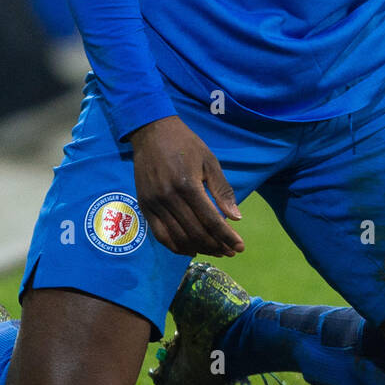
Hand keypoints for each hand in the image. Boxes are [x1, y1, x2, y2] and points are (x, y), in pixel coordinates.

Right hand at [130, 114, 244, 257]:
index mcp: (188, 185)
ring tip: (215, 251)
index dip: (227, 237)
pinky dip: (176, 247)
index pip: (211, 220)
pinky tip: (191, 250)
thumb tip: (236, 218)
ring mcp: (155, 204)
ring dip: (199, 249)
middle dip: (216, 246)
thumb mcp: (209, 161)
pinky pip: (160, 235)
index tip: (240, 247)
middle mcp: (169, 198)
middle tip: (230, 252)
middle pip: (196, 232)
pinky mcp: (145, 206)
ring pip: (179, 238)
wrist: (152, 132)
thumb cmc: (185, 144)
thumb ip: (222, 190)